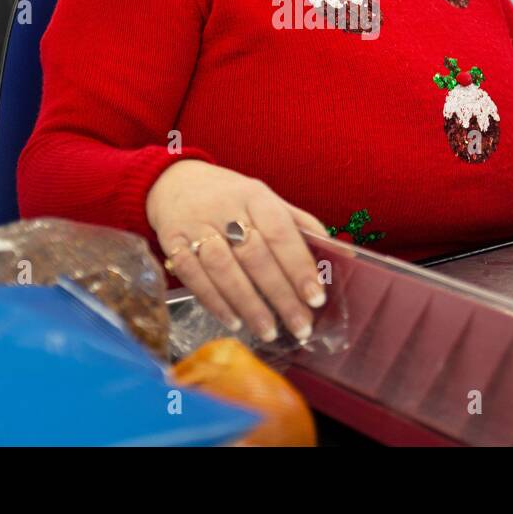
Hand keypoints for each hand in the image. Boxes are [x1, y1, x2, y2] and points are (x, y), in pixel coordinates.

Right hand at [145, 160, 328, 342]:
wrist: (174, 181)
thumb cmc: (230, 197)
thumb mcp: (264, 199)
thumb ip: (298, 224)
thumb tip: (340, 253)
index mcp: (255, 196)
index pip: (281, 233)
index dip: (299, 266)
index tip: (317, 298)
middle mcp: (226, 209)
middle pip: (255, 256)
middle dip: (281, 296)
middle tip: (301, 326)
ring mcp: (196, 226)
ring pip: (224, 270)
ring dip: (248, 305)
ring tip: (269, 332)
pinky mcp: (172, 242)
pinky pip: (194, 277)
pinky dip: (215, 302)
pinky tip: (233, 322)